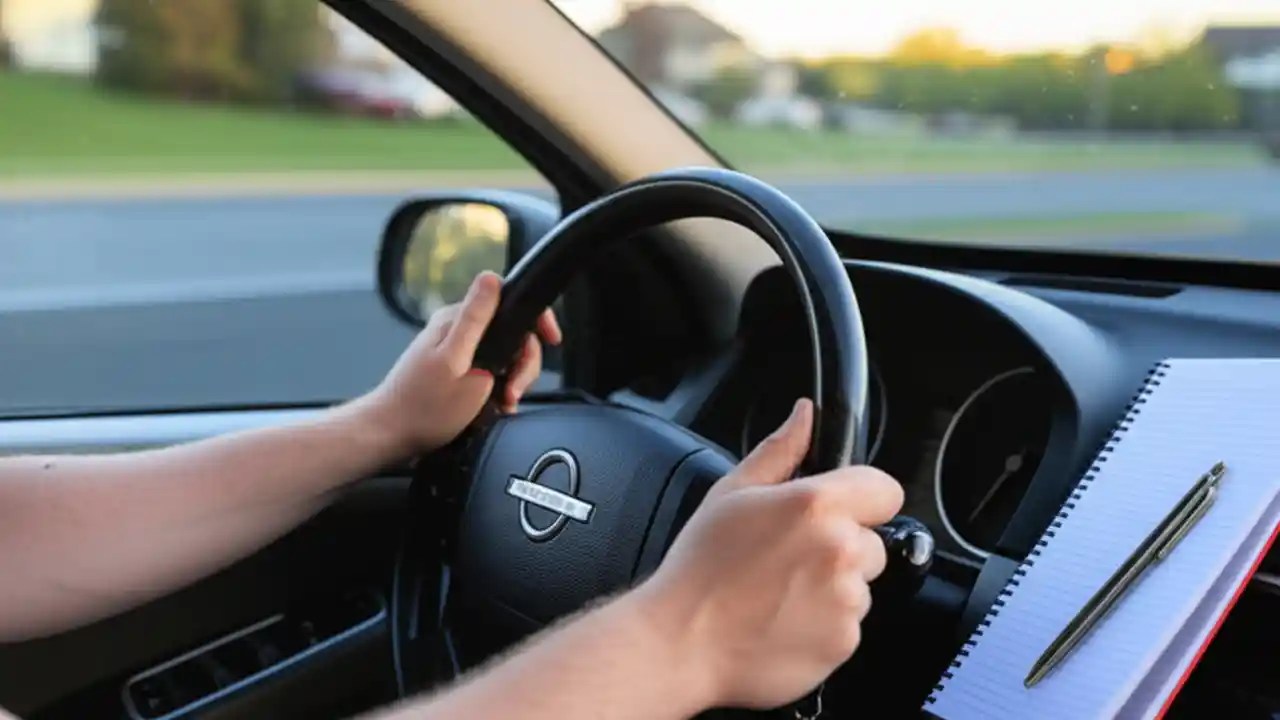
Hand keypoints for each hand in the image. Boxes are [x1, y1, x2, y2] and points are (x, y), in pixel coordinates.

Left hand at [360, 271, 560, 456]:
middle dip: (523, 364)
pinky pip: (491, 373)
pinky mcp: (456, 370)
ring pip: (505, 356)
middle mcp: (457, 330)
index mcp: (457, 320)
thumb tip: (490, 277)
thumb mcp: (457, 361)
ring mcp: (456, 351)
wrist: (389, 436)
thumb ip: (477, 319)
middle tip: (513, 391)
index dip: (536, 320)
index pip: (509, 302)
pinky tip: (492, 407)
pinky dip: (498, 391)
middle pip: (512, 334)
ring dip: (512, 382)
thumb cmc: (421, 407)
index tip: (551, 340)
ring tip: (501, 403)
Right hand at [631, 399, 903, 711]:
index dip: (863, 498)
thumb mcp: (732, 493)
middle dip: (841, 548)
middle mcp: (840, 551)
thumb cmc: (700, 569)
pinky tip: (784, 620)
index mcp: (816, 506)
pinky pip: (848, 625)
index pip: (884, 490)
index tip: (840, 511)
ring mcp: (846, 601)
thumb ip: (780, 449)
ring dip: (833, 588)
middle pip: (872, 542)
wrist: (683, 642)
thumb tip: (806, 415)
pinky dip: (824, 625)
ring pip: (860, 586)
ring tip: (781, 593)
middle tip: (789, 559)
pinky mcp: (844, 642)